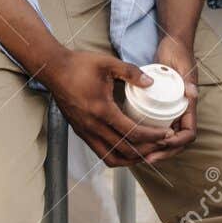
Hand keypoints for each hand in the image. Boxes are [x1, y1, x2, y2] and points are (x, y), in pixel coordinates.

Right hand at [44, 49, 171, 167]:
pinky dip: (117, 156)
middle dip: (147, 150)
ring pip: (112, 158)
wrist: (54, 70)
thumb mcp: (108, 63)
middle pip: (125, 150)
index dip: (152, 136)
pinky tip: (128, 149)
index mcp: (101, 110)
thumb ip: (131, 72)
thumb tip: (150, 82)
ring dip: (132, 159)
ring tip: (148, 152)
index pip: (132, 132)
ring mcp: (85, 132)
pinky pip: (101, 153)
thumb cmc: (79, 66)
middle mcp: (93, 126)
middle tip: (162, 144)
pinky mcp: (81, 133)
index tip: (167, 134)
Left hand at [146, 36, 199, 163]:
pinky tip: (137, 142)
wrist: (172, 44)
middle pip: (178, 140)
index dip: (177, 142)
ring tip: (142, 156)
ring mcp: (172, 109)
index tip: (163, 143)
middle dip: (165, 152)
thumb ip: (187, 78)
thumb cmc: (178, 53)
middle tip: (148, 159)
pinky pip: (159, 127)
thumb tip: (192, 93)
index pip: (189, 132)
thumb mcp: (182, 64)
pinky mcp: (162, 106)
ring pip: (167, 137)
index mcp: (189, 104)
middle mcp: (182, 110)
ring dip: (157, 149)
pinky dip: (151, 138)